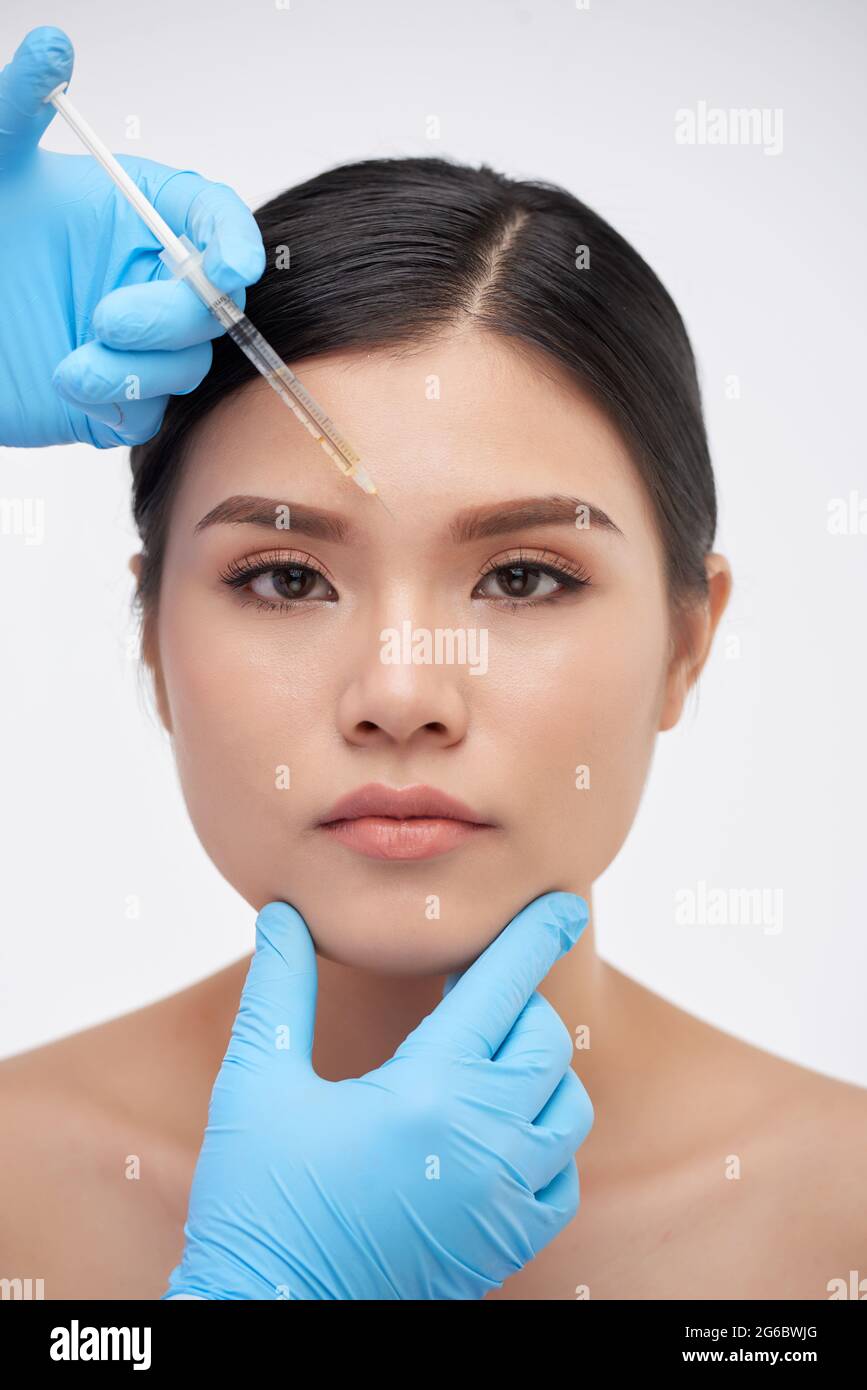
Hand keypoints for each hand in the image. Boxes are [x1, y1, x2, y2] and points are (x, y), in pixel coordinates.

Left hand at [0, 26, 264, 448]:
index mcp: (136, 216)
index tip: (230, 266)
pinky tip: (65, 380)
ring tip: (69, 361)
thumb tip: (52, 46)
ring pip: (188, 367)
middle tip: (108, 318)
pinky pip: (148, 413)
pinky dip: (115, 401)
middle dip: (171, 317)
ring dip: (136, 369)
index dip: (233, 241)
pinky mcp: (119, 399)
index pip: (213, 220)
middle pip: (213, 304)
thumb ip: (19, 105)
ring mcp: (139, 344)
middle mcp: (147, 278)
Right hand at [163, 890, 592, 1299]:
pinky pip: (563, 1177)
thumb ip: (279, 991)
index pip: (501, 987)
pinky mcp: (505, 1244)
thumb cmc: (258, 1201)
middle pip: (544, 1039)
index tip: (565, 903)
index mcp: (426, 1090)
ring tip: (483, 1064)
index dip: (535, 934)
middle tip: (466, 1000)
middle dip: (515, 1004)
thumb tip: (284, 916)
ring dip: (535, 1071)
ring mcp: (502, 1198)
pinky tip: (498, 1134)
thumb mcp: (256, 1085)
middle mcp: (482, 1141)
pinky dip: (545, 1143)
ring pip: (567, 1106)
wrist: (269, 1317)